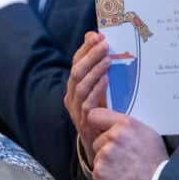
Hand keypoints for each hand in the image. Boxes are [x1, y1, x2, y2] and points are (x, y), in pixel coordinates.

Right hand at [64, 32, 111, 164]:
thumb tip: (96, 35)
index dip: (85, 48)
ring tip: (107, 59)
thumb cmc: (101, 112)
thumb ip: (97, 65)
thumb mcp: (99, 88)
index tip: (97, 35)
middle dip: (90, 55)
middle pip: (76, 71)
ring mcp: (76, 109)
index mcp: (73, 86)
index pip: (76, 62)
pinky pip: (88, 102)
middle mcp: (71, 96)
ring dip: (94, 70)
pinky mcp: (84, 121)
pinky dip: (97, 89)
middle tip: (104, 44)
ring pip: (80, 85)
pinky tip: (106, 79)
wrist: (100, 144)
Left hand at [89, 109, 167, 179]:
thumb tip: (115, 122)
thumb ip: (127, 125)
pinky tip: (119, 177)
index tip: (100, 130)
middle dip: (105, 148)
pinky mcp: (100, 171)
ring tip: (123, 168)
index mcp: (126, 124)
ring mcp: (106, 154)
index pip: (95, 115)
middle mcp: (114, 136)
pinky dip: (105, 176)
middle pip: (97, 140)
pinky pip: (97, 171)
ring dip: (105, 163)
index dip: (97, 124)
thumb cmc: (156, 162)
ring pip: (97, 156)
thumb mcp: (146, 133)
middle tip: (121, 157)